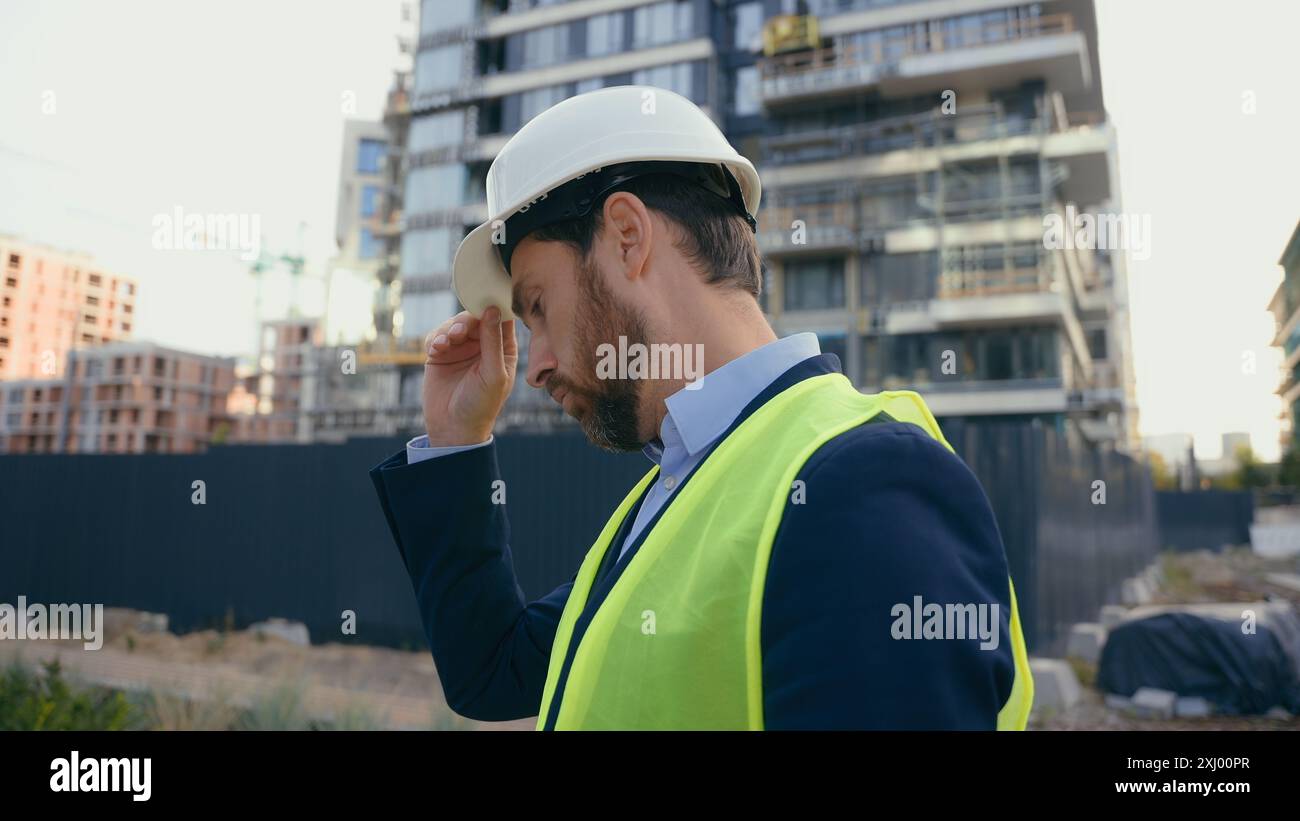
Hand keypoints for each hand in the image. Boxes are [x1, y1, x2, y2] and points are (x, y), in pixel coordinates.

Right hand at [422, 306, 516, 446]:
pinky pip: (436, 336)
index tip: (485, 296)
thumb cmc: (481, 405)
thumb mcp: (493, 374)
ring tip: (444, 344)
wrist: (452, 428)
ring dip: (447, 330)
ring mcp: (461, 348)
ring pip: (454, 324)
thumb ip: (493, 342)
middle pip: (475, 317)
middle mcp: (483, 345)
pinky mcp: (440, 354)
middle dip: (465, 321)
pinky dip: (434, 339)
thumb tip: (493, 310)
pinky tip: (435, 350)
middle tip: (457, 332)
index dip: (494, 305)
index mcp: (503, 349)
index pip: (502, 319)